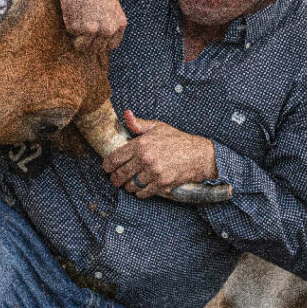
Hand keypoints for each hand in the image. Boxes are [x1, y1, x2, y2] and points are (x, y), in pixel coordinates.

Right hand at [28, 0, 126, 53]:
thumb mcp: (111, 2)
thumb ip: (111, 20)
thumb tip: (107, 36)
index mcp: (119, 23)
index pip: (111, 45)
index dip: (100, 41)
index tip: (93, 33)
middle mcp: (108, 29)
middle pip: (96, 49)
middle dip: (87, 41)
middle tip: (81, 25)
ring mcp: (93, 29)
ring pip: (82, 47)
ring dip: (77, 38)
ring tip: (76, 20)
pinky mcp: (77, 27)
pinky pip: (71, 35)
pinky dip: (69, 26)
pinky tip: (72, 11)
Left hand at [102, 110, 217, 198]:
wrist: (199, 155)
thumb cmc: (177, 140)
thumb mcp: (158, 127)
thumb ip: (138, 124)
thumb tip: (125, 114)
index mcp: (140, 143)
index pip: (114, 159)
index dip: (107, 166)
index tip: (108, 168)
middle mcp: (145, 158)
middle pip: (120, 175)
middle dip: (116, 179)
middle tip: (116, 179)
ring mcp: (153, 172)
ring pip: (130, 186)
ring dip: (128, 186)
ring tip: (130, 183)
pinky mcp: (162, 184)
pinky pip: (143, 193)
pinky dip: (140, 192)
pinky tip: (142, 187)